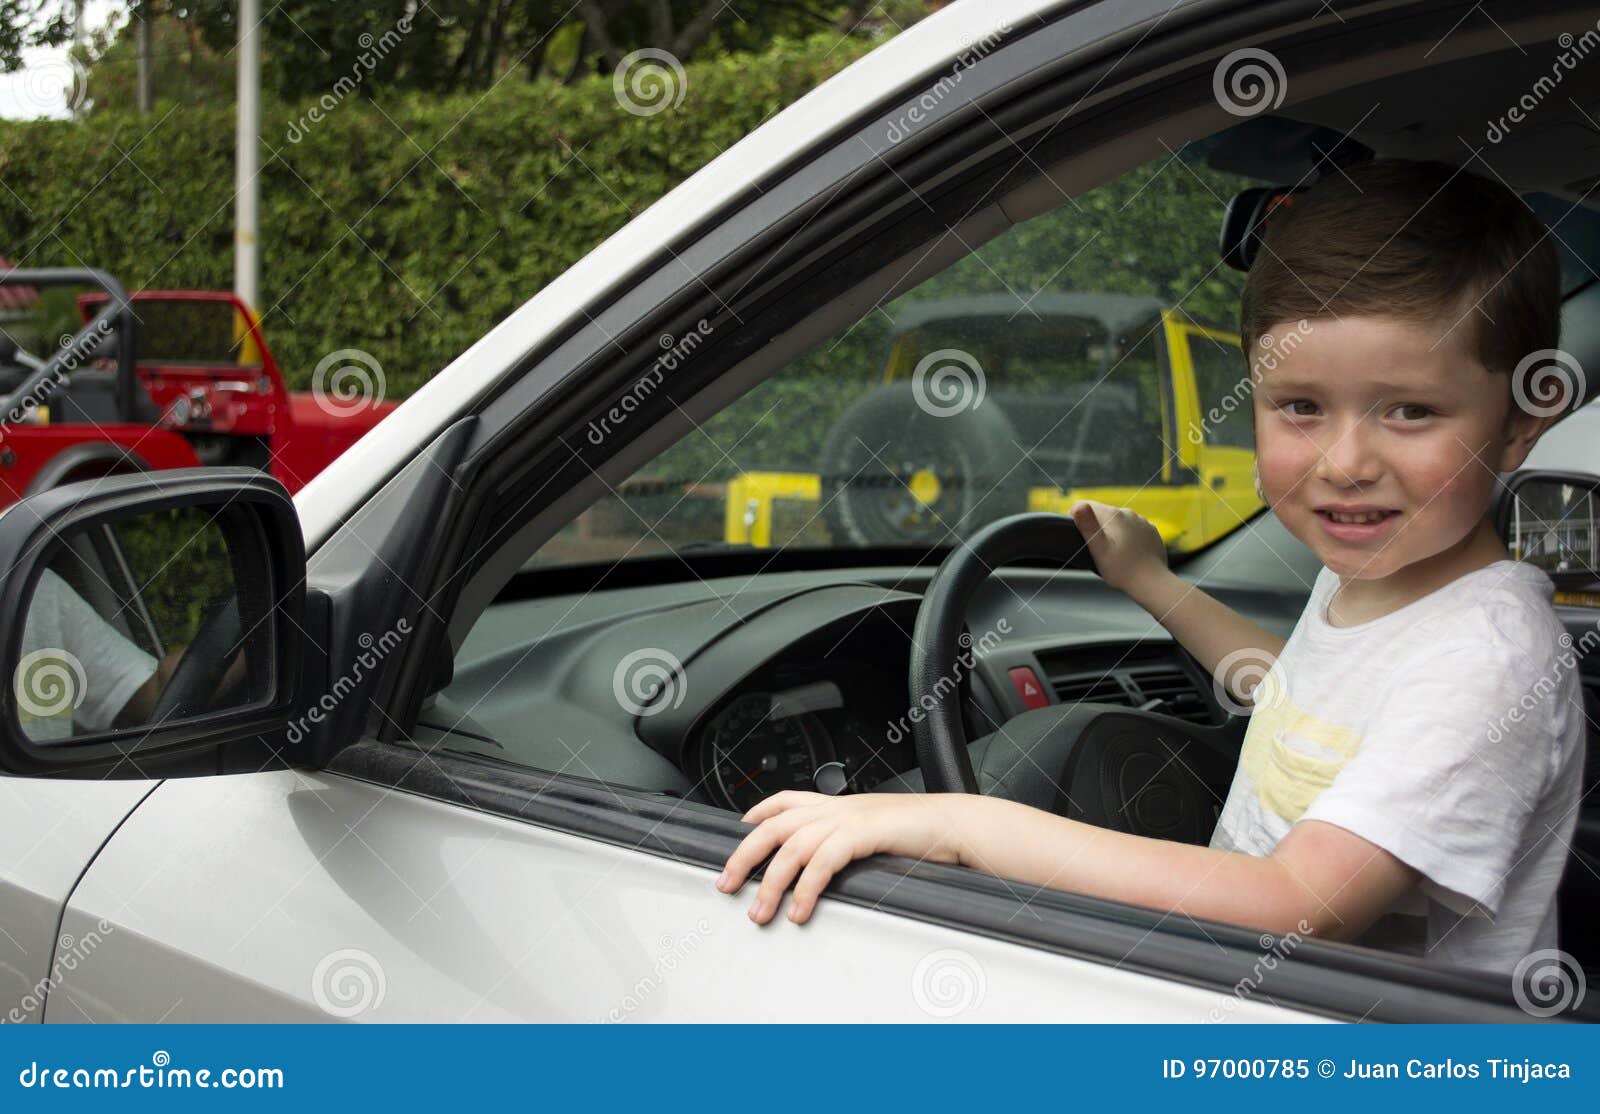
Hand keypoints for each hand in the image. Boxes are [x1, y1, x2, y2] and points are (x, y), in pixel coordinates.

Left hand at [714, 790, 965, 923]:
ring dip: (771, 883)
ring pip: (791, 846)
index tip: (739, 827)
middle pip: (774, 825)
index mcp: (839, 804)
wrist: (957, 825)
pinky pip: (822, 860)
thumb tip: (827, 865)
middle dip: (744, 855)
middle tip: (727, 884)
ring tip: (761, 911)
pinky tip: (800, 910)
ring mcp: (848, 817)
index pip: (786, 800)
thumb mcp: (876, 830)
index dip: (758, 812)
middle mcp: (837, 807)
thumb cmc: (921, 833)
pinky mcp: (863, 832)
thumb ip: (848, 840)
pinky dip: (806, 888)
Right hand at [1068, 499, 1168, 596]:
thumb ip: (1088, 525)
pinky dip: (1127, 538)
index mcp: (1113, 515)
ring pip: (1118, 522)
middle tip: (1097, 551)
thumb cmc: (1122, 569)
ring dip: (1112, 533)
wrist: (1152, 582)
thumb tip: (1079, 505)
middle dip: (1096, 528)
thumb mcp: (1098, 549)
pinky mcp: (1150, 531)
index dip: (1077, 520)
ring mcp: (1141, 521)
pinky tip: (1128, 554)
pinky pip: (1133, 529)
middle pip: (1102, 514)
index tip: (1081, 538)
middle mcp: (1128, 513)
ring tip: (1113, 554)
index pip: (1084, 505)